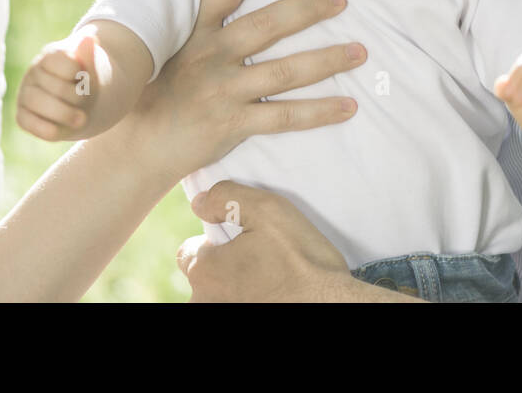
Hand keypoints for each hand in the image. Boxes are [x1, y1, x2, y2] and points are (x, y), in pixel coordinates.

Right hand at [16, 32, 99, 140]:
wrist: (80, 107)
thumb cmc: (84, 85)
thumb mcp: (92, 73)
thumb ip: (90, 58)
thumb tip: (90, 37)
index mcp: (51, 56)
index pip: (62, 61)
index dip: (78, 73)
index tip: (83, 77)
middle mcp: (34, 73)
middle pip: (54, 85)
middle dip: (75, 96)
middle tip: (86, 101)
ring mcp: (25, 93)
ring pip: (38, 102)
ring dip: (64, 114)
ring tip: (82, 119)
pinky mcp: (22, 115)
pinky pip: (27, 122)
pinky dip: (43, 128)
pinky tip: (58, 132)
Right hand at [120, 0, 368, 184]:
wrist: (137, 144)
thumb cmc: (160, 88)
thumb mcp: (170, 45)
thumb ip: (204, 21)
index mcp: (193, 29)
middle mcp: (208, 55)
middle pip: (267, 24)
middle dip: (309, 8)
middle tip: (341, 0)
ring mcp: (222, 91)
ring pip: (284, 72)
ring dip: (327, 60)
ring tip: (360, 52)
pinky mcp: (231, 124)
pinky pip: (284, 116)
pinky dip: (319, 111)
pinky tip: (349, 106)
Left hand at [178, 181, 352, 301]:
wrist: (333, 304)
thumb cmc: (302, 259)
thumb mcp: (268, 210)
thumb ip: (225, 198)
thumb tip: (199, 203)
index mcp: (205, 272)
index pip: (188, 252)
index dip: (212, 240)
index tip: (240, 238)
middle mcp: (207, 302)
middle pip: (204, 277)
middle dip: (223, 265)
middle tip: (259, 256)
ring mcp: (225, 315)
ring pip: (221, 295)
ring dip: (238, 285)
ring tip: (270, 274)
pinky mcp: (245, 322)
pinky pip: (239, 303)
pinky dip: (252, 298)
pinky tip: (275, 291)